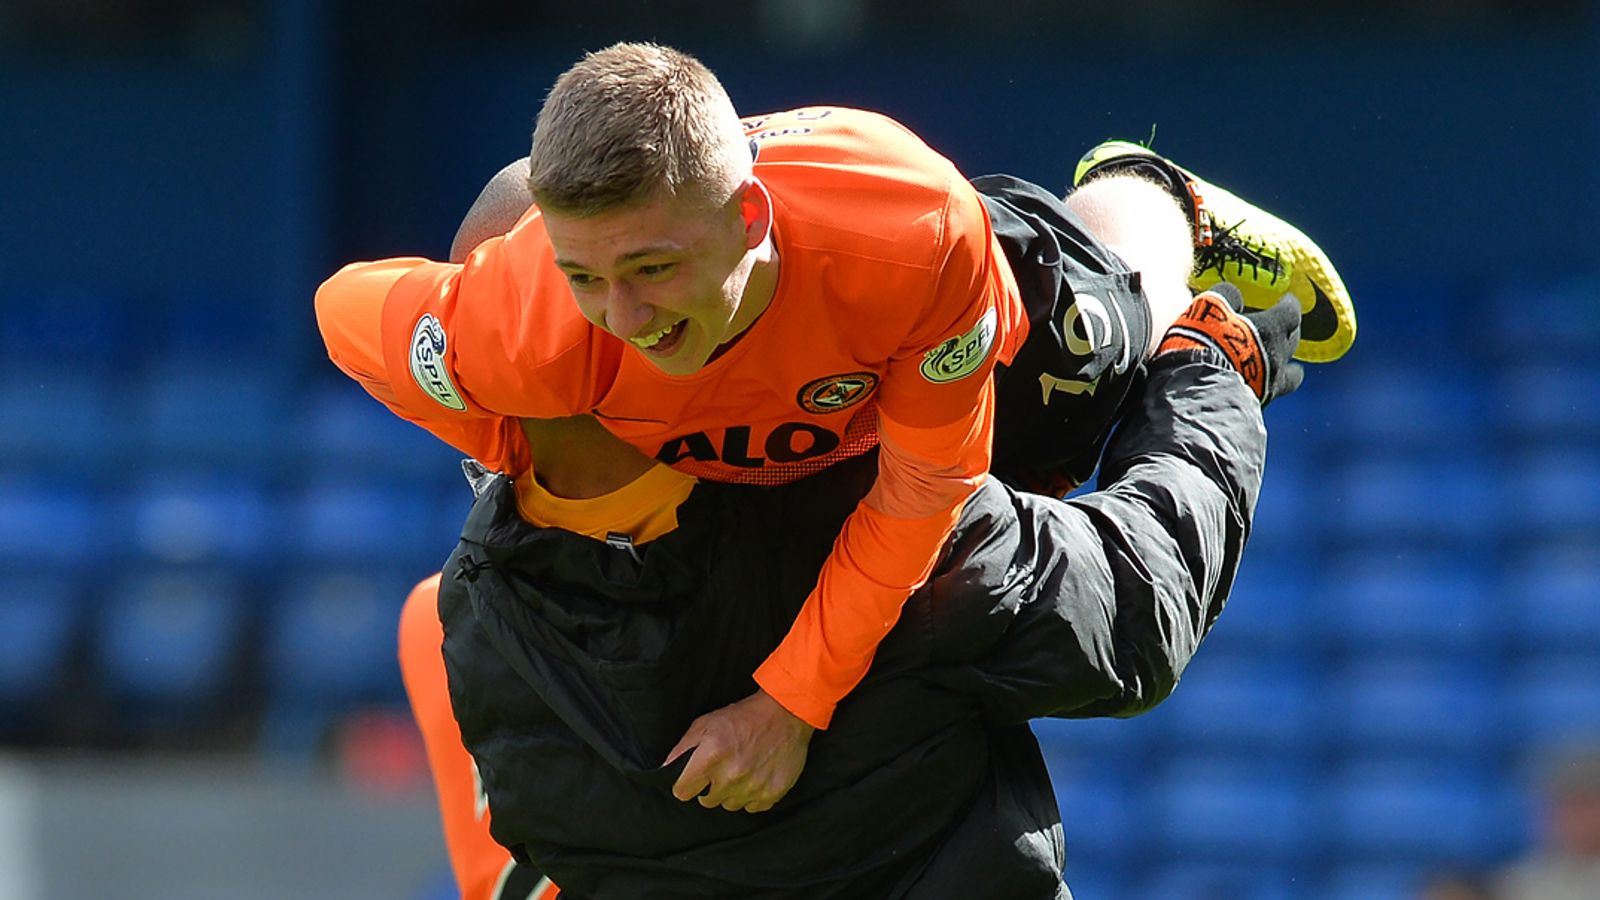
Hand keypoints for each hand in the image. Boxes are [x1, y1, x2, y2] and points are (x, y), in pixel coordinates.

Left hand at [664, 689, 815, 812]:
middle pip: (707, 801)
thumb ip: (682, 749)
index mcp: (710, 757)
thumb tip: (666, 770)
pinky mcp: (771, 794)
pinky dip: (752, 795)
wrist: (786, 714)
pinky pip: (752, 807)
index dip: (686, 784)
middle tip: (723, 767)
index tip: (693, 778)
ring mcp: (752, 788)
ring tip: (742, 769)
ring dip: (732, 792)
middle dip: (710, 787)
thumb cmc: (743, 717)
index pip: (682, 792)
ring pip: (729, 805)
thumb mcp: (705, 723)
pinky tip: (756, 776)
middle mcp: (730, 776)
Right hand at [1157, 286, 1303, 405]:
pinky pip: (1270, 393)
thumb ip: (1226, 295)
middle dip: (1289, 333)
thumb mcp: (1210, 306)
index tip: (1287, 301)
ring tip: (1277, 365)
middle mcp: (1278, 357)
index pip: (1290, 312)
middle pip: (1293, 342)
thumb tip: (1234, 295)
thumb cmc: (1205, 341)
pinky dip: (1267, 386)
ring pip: (1291, 375)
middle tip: (1283, 329)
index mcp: (1271, 329)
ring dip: (1286, 367)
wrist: (1196, 388)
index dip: (1289, 305)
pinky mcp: (1258, 405)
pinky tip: (1256, 385)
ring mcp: (1271, 384)